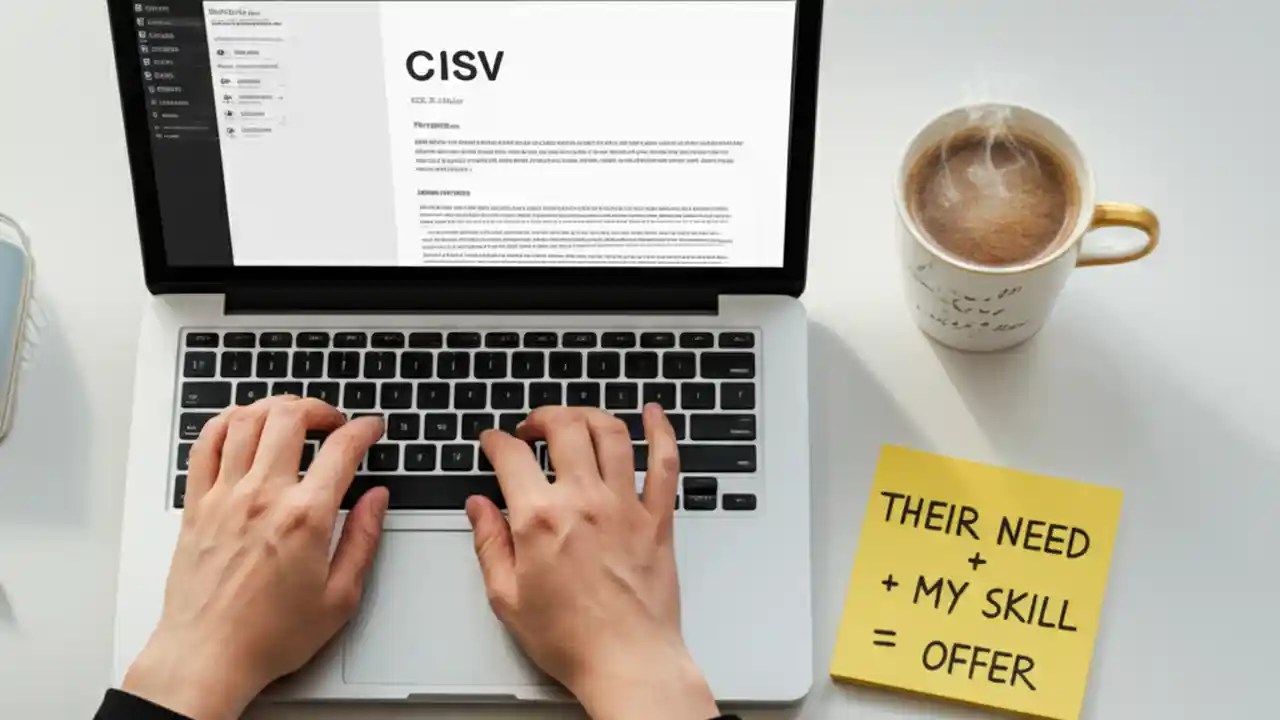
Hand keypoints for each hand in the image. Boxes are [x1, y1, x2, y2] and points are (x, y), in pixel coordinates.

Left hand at [123, 397, 389, 719]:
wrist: (208, 656)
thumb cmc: (269, 636)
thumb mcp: (340, 597)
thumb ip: (364, 539)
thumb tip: (377, 500)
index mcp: (305, 519)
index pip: (342, 449)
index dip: (365, 430)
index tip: (372, 429)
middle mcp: (263, 497)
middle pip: (290, 418)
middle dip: (320, 408)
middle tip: (334, 421)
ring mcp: (224, 497)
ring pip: (247, 420)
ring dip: (275, 407)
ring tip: (292, 416)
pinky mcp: (196, 505)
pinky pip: (205, 444)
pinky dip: (226, 422)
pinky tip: (243, 425)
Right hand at [469, 404, 717, 719]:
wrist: (626, 661)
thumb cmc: (571, 639)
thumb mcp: (507, 597)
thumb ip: (489, 543)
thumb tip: (478, 507)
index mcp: (540, 520)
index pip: (511, 456)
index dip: (495, 440)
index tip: (493, 442)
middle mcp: (584, 502)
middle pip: (564, 427)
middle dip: (542, 417)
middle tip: (533, 427)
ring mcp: (625, 506)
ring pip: (611, 433)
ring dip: (589, 415)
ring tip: (576, 420)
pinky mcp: (657, 518)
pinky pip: (665, 462)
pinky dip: (661, 432)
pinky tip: (654, 415)